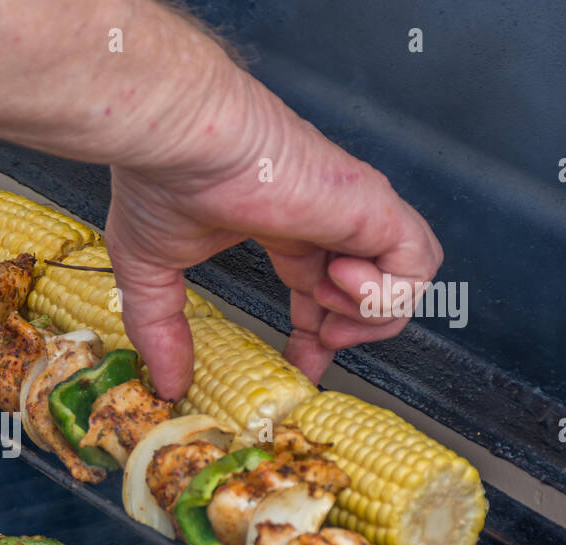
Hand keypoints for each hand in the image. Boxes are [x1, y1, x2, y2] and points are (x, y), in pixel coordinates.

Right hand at [104, 66, 442, 399]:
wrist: (183, 140)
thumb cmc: (164, 180)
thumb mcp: (149, 272)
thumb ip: (160, 329)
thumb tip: (166, 383)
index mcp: (283, 228)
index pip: (319, 291)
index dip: (314, 337)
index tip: (296, 368)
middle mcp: (325, 220)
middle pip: (367, 295)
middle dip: (344, 339)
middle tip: (311, 362)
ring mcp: (353, 213)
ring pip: (403, 283)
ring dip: (365, 316)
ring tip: (323, 305)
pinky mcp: (373, 209)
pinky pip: (416, 267)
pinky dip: (386, 293)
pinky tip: (338, 280)